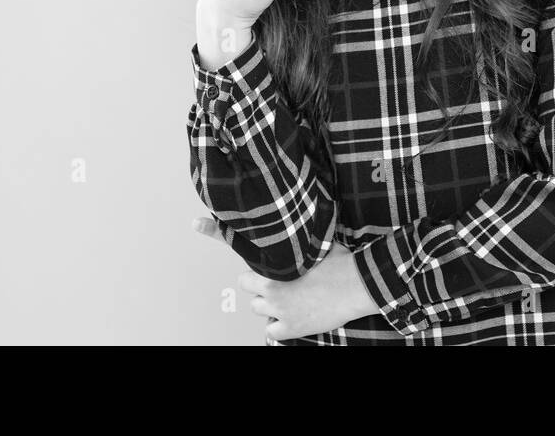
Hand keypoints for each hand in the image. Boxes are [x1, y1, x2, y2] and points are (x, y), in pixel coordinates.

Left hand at [192, 216, 380, 340]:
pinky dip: (278, 326)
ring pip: (258, 308)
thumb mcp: (316, 243)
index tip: (196, 223)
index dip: (214, 231)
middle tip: (280, 283)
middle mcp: (271, 288)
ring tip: (292, 299)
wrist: (358, 286)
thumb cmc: (341, 263)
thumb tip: (295, 223)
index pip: (236, 244)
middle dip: (259, 285)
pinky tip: (293, 317)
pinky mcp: (288, 328)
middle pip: (247, 285)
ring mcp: (278, 310)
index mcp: (274, 265)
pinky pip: (270, 330)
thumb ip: (297, 241)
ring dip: (269, 305)